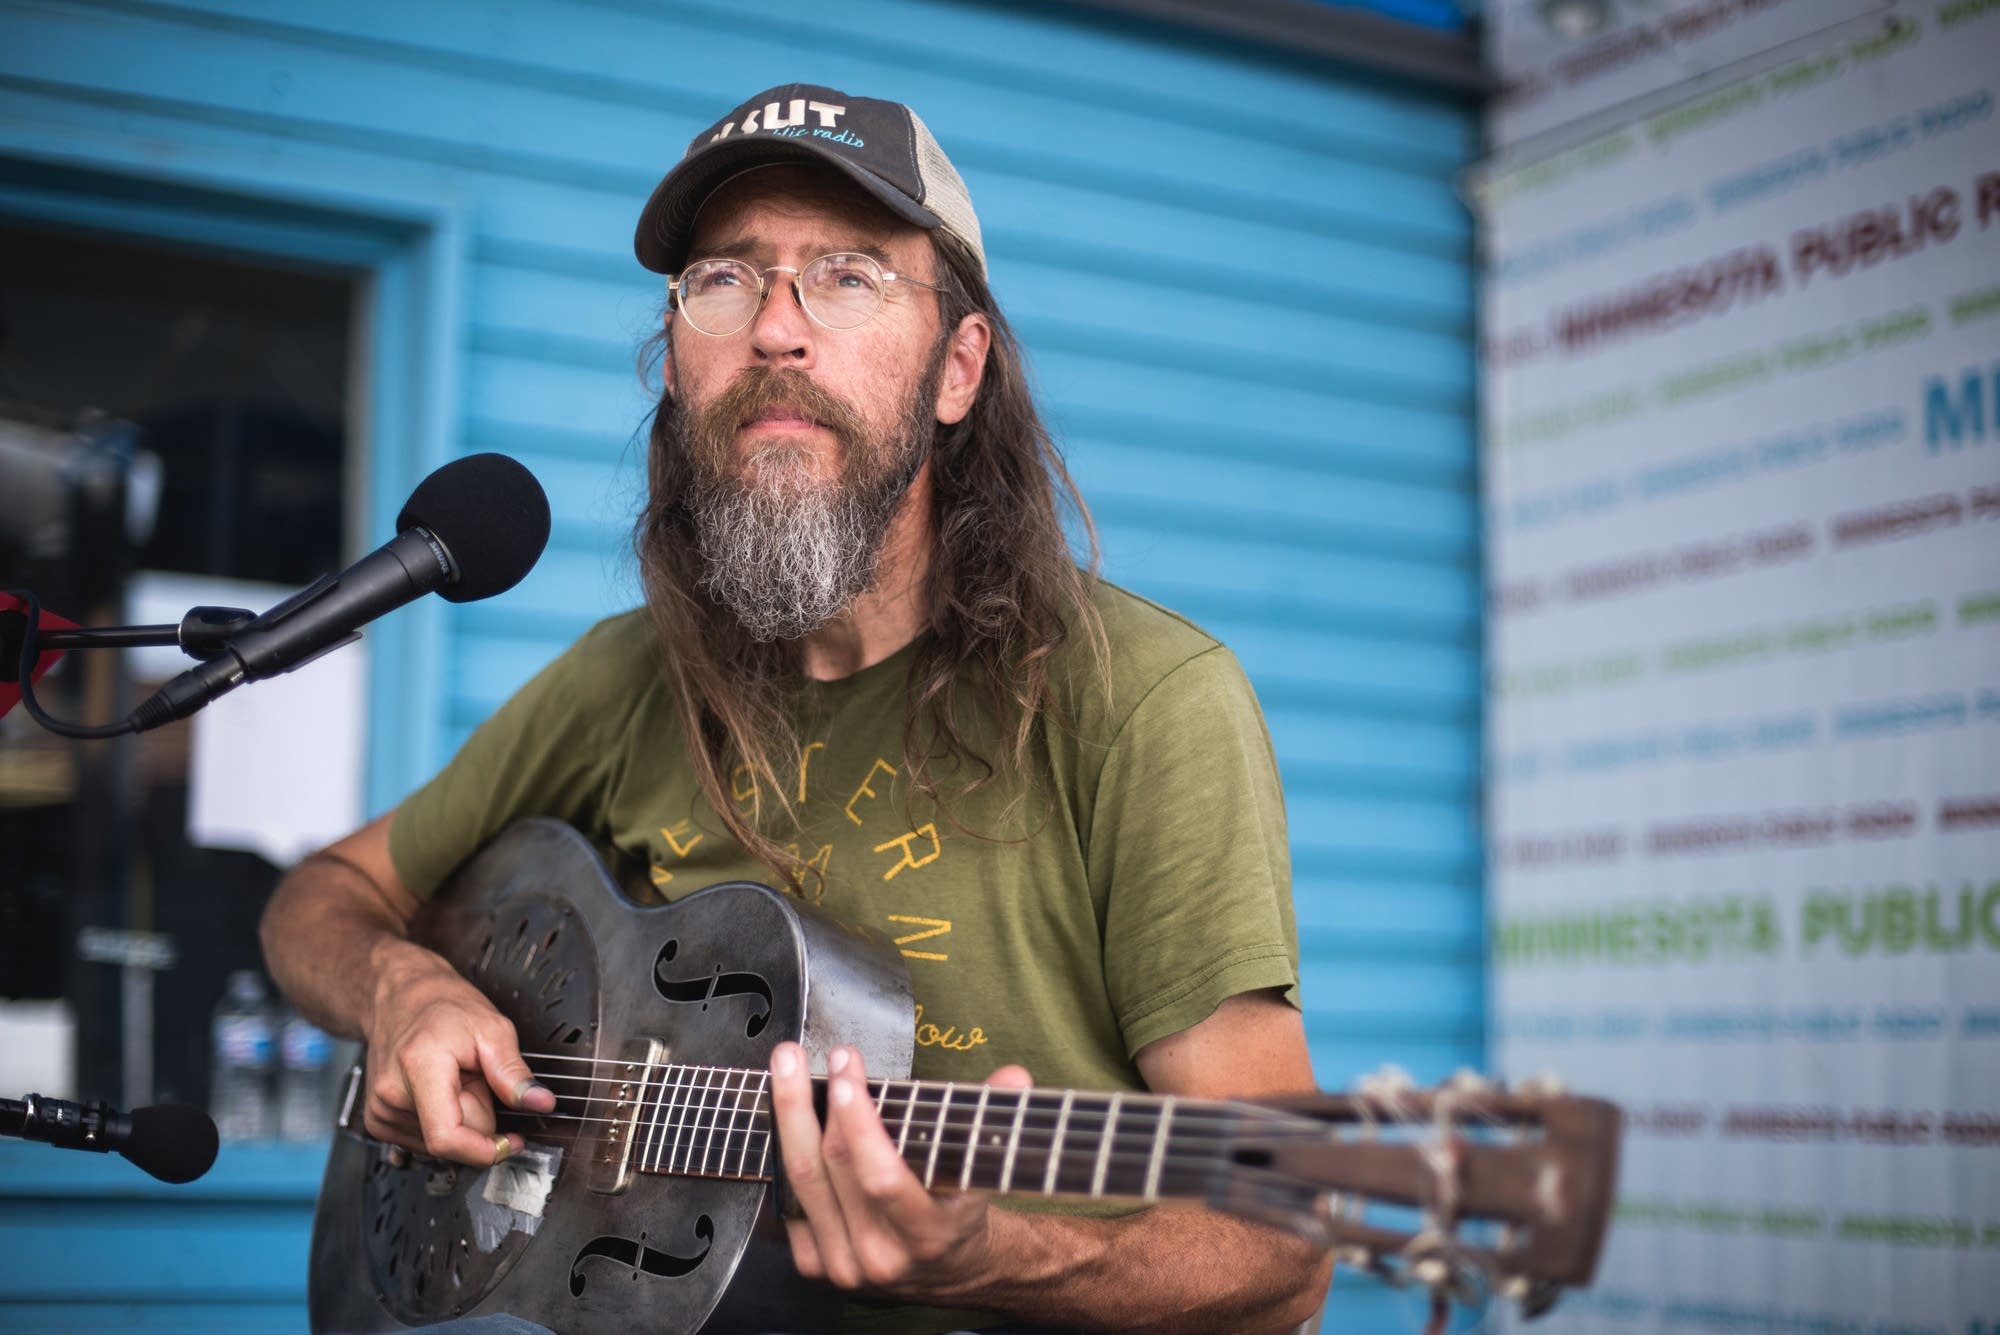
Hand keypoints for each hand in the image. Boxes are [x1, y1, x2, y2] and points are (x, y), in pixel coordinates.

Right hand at [361, 941, 555, 1164]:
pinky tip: (440, 1091)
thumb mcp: (492, 1028)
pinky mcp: (378, 1120)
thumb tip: (540, 1102)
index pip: (447, 1138)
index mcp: (419, 1069)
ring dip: (459, 1117)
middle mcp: (391, 1096)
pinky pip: (425, 1140)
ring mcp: (380, 1111)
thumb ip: (514, 1072)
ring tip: (455, 1080)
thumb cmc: (442, 1006)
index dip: (485, 1150)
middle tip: (477, 1079)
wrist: (400, 996)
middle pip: (452, 1140)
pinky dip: (442, 1119)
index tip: (511, 1143)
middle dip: (478, 1116)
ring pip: (440, 1143)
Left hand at [769, 1042, 1032, 1301]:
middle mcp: (880, 1256)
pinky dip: (783, 1154)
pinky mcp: (815, 1265)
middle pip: (828, 1170)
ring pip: (801, 1180)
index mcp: (926, 1235)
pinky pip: (789, 1201)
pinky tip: (783, 1114)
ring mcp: (843, 1264)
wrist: (950, 1270)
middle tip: (799, 1055)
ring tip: (784, 1069)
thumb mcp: (983, 1169)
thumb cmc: (962, 1209)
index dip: (859, 1123)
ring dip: (787, 1116)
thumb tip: (1014, 1077)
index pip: (882, 1178)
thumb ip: (993, 1120)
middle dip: (808, 1102)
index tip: (846, 1071)